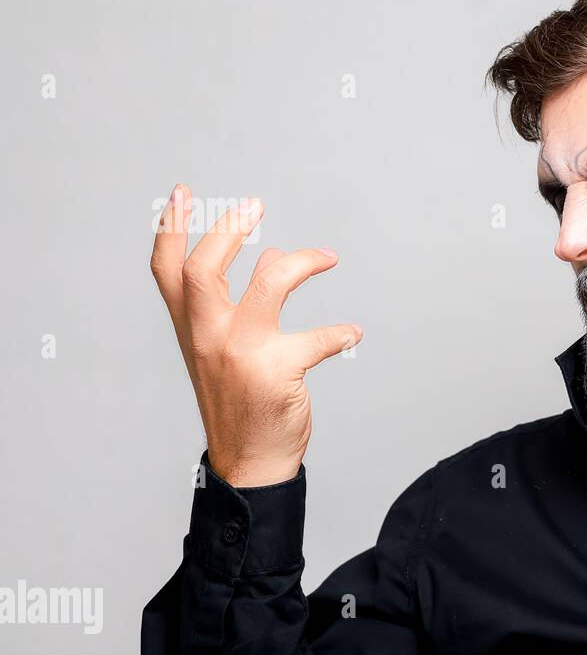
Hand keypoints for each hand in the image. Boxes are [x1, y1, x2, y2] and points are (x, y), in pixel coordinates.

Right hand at [149, 184, 360, 486]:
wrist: (250, 461)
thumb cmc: (241, 402)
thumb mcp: (226, 351)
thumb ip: (239, 305)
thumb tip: (272, 256)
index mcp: (190, 329)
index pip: (167, 271)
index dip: (169, 227)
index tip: (181, 192)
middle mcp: (207, 336)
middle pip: (204, 268)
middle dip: (228, 229)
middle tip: (255, 206)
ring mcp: (240, 352)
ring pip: (268, 283)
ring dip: (303, 262)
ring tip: (329, 256)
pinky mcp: (277, 371)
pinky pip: (319, 338)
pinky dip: (340, 333)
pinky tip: (352, 333)